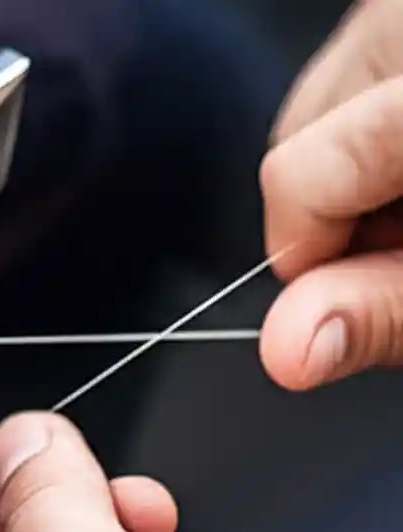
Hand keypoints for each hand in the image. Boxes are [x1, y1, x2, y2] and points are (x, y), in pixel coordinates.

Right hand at [260, 0, 402, 389]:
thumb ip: (384, 308)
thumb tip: (287, 350)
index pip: (297, 175)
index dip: (315, 258)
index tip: (357, 291)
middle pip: (296, 135)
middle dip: (340, 209)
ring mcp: (398, 12)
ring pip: (321, 105)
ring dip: (359, 169)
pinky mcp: (398, 20)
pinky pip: (360, 75)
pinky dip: (380, 130)